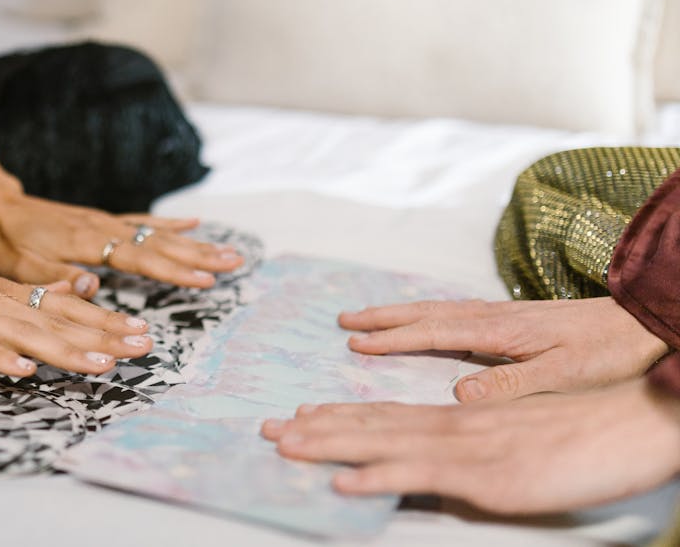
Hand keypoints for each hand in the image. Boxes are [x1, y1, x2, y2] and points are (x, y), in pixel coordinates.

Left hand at [0, 192, 242, 297]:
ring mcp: (107, 221)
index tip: (204, 278)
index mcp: (85, 242)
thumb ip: (53, 276)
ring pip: (158, 231)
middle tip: (236, 263)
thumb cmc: (6, 243)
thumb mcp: (18, 266)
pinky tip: (196, 222)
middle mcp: (103, 227)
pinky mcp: (105, 219)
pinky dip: (171, 221)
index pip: (138, 257)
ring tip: (229, 252)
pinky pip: (143, 220)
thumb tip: (91, 285)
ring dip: (195, 242)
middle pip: (159, 242)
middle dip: (199, 255)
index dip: (172, 269)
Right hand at [0, 262, 153, 376]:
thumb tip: (76, 292)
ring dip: (65, 349)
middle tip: (142, 347)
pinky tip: (23, 372)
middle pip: (56, 320)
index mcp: (6, 293)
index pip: (65, 307)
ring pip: (25, 333)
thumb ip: (27, 297)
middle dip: (102, 334)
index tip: (142, 332)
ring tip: (102, 364)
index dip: (104, 320)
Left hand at [260, 379, 679, 514]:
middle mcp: (454, 426)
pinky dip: (378, 476)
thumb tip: (444, 454)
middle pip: (372, 424)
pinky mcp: (484, 474)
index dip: (342, 418)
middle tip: (266, 431)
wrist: (633, 424)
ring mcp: (466, 448)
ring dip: (329, 445)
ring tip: (283, 445)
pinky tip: (344, 484)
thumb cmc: (584, 436)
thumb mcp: (519, 443)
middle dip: (316, 428)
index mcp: (461, 420)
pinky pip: (421, 474)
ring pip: (383, 443)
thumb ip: (479, 445)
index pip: (388, 415)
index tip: (300, 418)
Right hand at [338, 297, 669, 401]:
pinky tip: (423, 321)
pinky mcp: (515, 318)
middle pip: (427, 313)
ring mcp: (504, 314)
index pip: (434, 333)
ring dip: (400, 313)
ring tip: (368, 316)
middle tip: (344, 319)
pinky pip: (455, 312)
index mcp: (501, 331)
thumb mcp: (564, 375)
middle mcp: (496, 316)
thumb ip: (511, 384)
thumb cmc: (610, 351)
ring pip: (439, 309)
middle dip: (383, 317)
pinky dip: (426, 314)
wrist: (646, 322)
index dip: (393, 339)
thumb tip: (457, 391)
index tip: (356, 343)